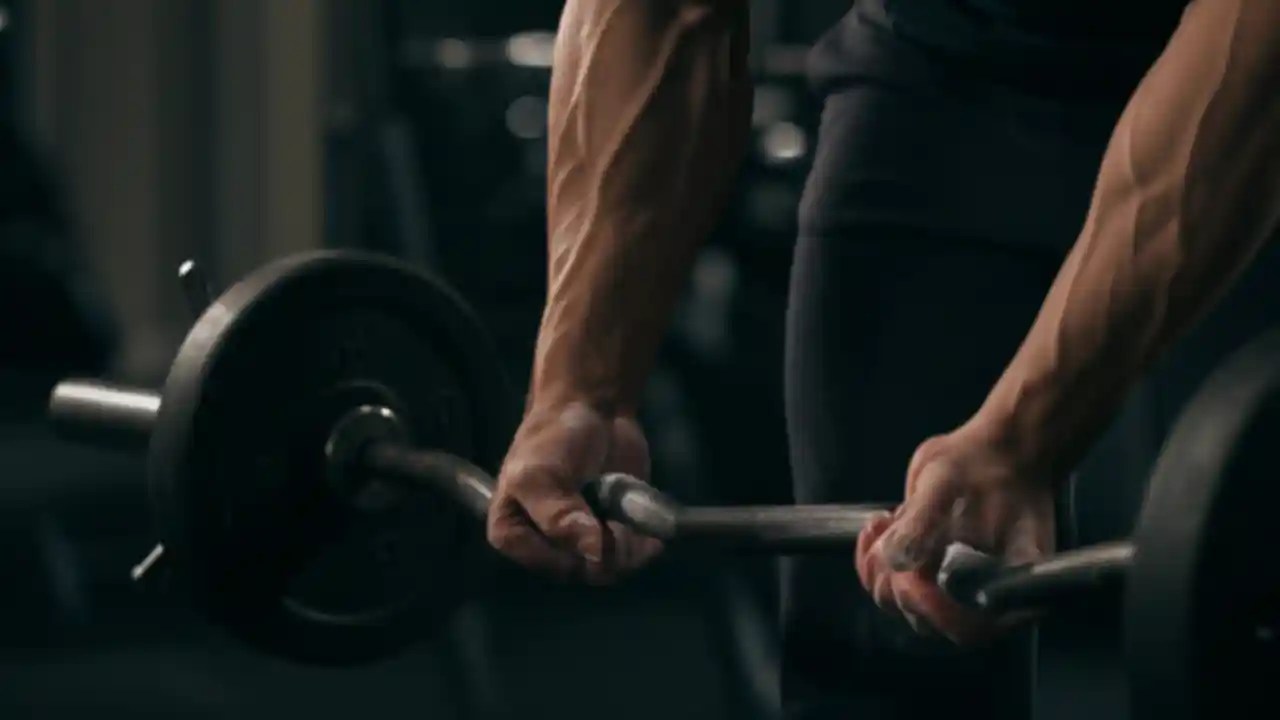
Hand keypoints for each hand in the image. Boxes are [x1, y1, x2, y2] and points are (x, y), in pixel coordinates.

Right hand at [487, 401, 662, 584]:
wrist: (591, 408)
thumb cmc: (553, 437)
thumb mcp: (541, 474)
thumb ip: (557, 516)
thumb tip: (592, 553)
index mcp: (511, 534)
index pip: (550, 565)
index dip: (577, 552)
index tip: (594, 524)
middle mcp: (544, 545)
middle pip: (583, 572)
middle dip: (607, 548)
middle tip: (616, 514)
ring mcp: (580, 542)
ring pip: (610, 569)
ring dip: (627, 545)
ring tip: (627, 511)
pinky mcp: (612, 533)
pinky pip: (631, 558)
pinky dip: (644, 547)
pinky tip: (650, 533)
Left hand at [855, 418, 1058, 644]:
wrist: (996, 452)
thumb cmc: (980, 463)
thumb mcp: (946, 480)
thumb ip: (922, 523)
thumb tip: (897, 562)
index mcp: (1006, 583)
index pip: (968, 627)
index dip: (933, 607)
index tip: (912, 574)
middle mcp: (983, 598)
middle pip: (927, 620)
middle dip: (897, 580)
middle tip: (893, 529)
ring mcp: (953, 590)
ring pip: (902, 604)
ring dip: (880, 568)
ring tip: (887, 521)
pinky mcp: (930, 576)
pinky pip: (893, 586)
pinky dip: (874, 561)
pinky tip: (879, 524)